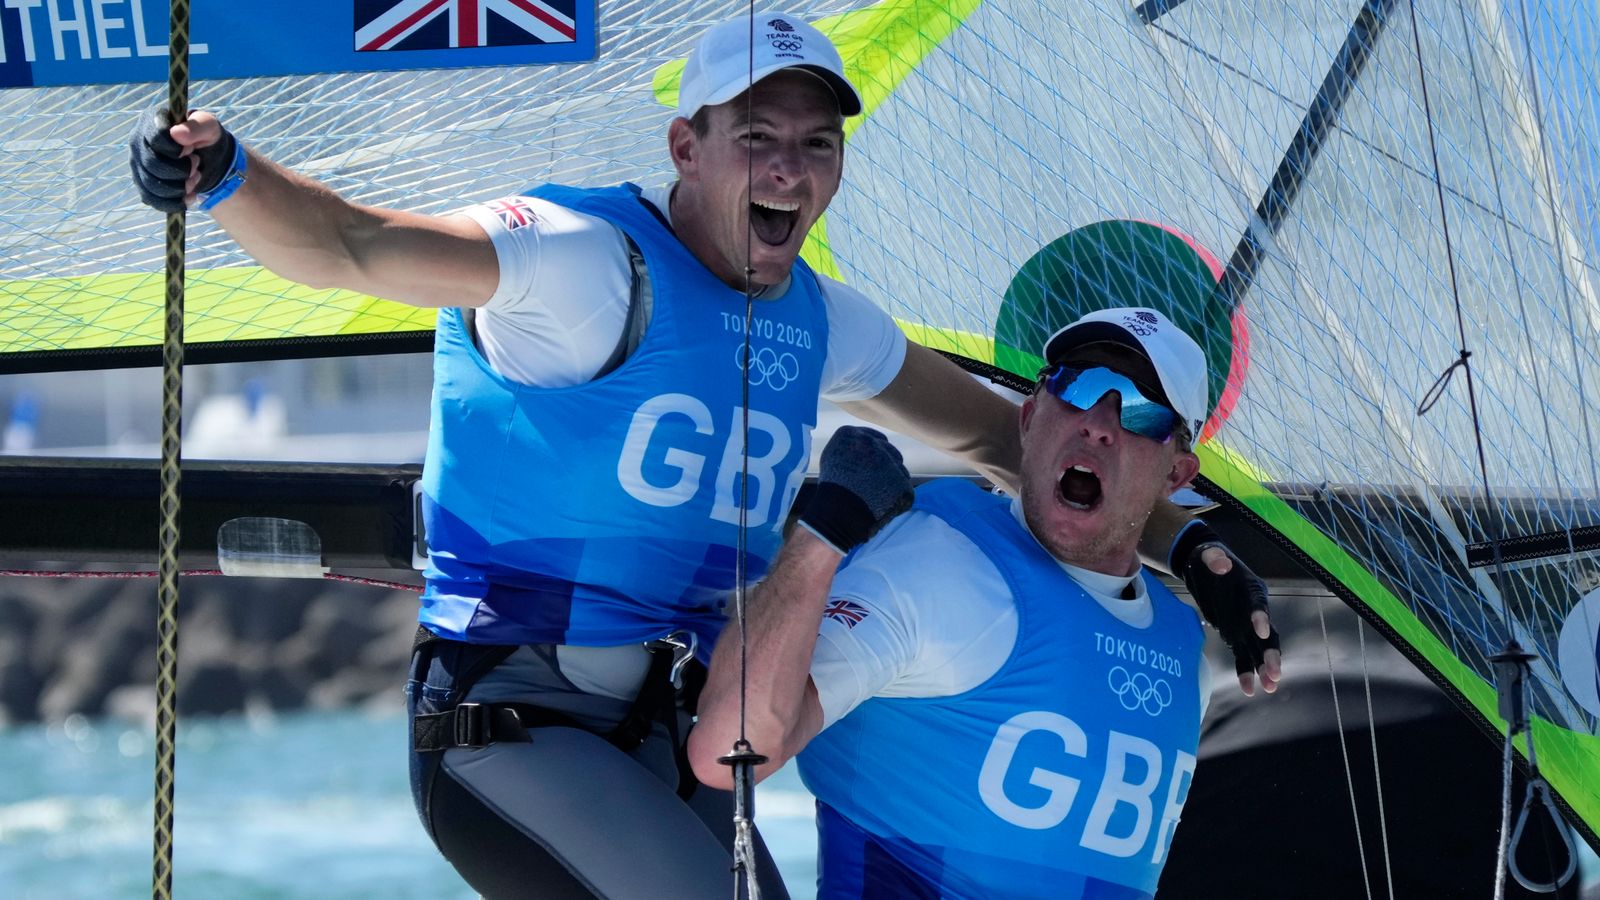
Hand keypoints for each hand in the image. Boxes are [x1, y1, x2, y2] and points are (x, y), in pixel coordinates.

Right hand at [129, 108, 236, 211]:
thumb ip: (197, 126)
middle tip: (196, 164)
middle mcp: (137, 141)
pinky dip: (174, 202)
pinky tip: (189, 196)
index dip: (176, 149)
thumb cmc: (205, 136)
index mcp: (151, 121)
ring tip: (195, 177)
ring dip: (179, 187)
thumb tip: (177, 133)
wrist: (208, 157)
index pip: (155, 138)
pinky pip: (152, 199)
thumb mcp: (209, 127)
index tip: (191, 149)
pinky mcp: (142, 184)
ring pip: (151, 184)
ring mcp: (137, 164)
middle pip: (152, 164)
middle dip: (181, 170)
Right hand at [797, 426, 913, 553]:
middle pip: (891, 452)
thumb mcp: (832, 458)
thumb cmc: (831, 490)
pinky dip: (896, 498)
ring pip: (899, 470)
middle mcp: (874, 444)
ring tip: (875, 496)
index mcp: (854, 435)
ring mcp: (891, 463)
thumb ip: (850, 447)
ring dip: (892, 481)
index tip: (871, 466)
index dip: (875, 454)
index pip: (876, 439)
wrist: (838, 515)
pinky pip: (904, 490)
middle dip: (886, 465)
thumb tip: (864, 445)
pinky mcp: (902, 484)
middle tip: (874, 483)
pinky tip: (882, 506)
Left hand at [1174, 523, 1281, 695]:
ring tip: (1269, 688)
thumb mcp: (1207, 553)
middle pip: (1267, 634)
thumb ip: (1214, 557)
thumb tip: (1223, 565)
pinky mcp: (1236, 634)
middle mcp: (1254, 609)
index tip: (1261, 630)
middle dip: (1271, 653)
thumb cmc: (1207, 558)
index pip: (1258, 603)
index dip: (1260, 616)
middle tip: (1274, 673)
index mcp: (1251, 588)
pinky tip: (1249, 689)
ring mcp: (1246, 624)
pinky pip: (1243, 655)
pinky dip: (1246, 671)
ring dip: (1264, 668)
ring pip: (1259, 650)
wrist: (1204, 566)